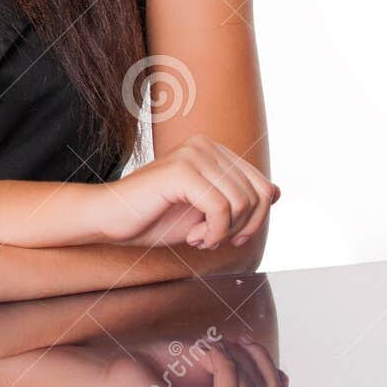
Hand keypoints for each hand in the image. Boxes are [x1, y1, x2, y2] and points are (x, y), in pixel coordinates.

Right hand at [94, 135, 279, 250]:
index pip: (263, 186)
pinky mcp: (181, 171)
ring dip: (225, 232)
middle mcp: (205, 146)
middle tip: (212, 240)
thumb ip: (238, 200)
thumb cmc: (153, 218)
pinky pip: (221, 208)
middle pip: (257, 195)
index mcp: (213, 151)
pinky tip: (195, 239)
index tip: (231, 237)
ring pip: (242, 202)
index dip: (257, 220)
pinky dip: (215, 232)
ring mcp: (192, 155)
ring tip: (201, 238)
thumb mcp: (206, 212)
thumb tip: (277, 192)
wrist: (109, 220)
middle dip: (242, 228)